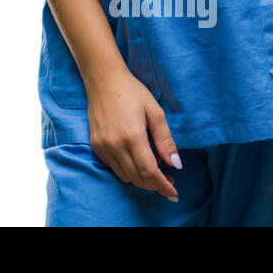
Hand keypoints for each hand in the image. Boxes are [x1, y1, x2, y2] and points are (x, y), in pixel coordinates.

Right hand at [84, 66, 180, 201]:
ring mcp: (102, 146)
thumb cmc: (132, 92)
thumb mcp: (155, 112)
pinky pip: (113, 167)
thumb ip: (165, 140)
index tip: (174, 193)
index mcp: (133, 136)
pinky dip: (127, 170)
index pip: (149, 172)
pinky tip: (135, 160)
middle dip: (154, 185)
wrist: (103, 79)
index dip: (163, 186)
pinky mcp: (95, 145)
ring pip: (125, 176)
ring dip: (141, 179)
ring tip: (153, 169)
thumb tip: (176, 165)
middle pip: (137, 178)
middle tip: (168, 181)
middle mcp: (115, 145)